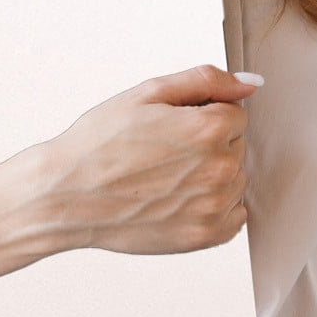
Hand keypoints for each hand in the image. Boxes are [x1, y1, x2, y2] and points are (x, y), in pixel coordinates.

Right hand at [29, 63, 257, 255]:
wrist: (66, 195)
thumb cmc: (98, 144)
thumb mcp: (146, 94)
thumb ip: (205, 81)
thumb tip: (250, 85)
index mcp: (208, 129)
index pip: (235, 114)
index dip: (201, 116)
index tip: (170, 127)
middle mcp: (219, 168)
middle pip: (236, 146)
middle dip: (208, 144)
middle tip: (161, 152)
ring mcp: (214, 206)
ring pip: (235, 179)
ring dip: (210, 175)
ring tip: (164, 176)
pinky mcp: (206, 235)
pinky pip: (235, 215)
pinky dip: (213, 206)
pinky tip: (178, 198)